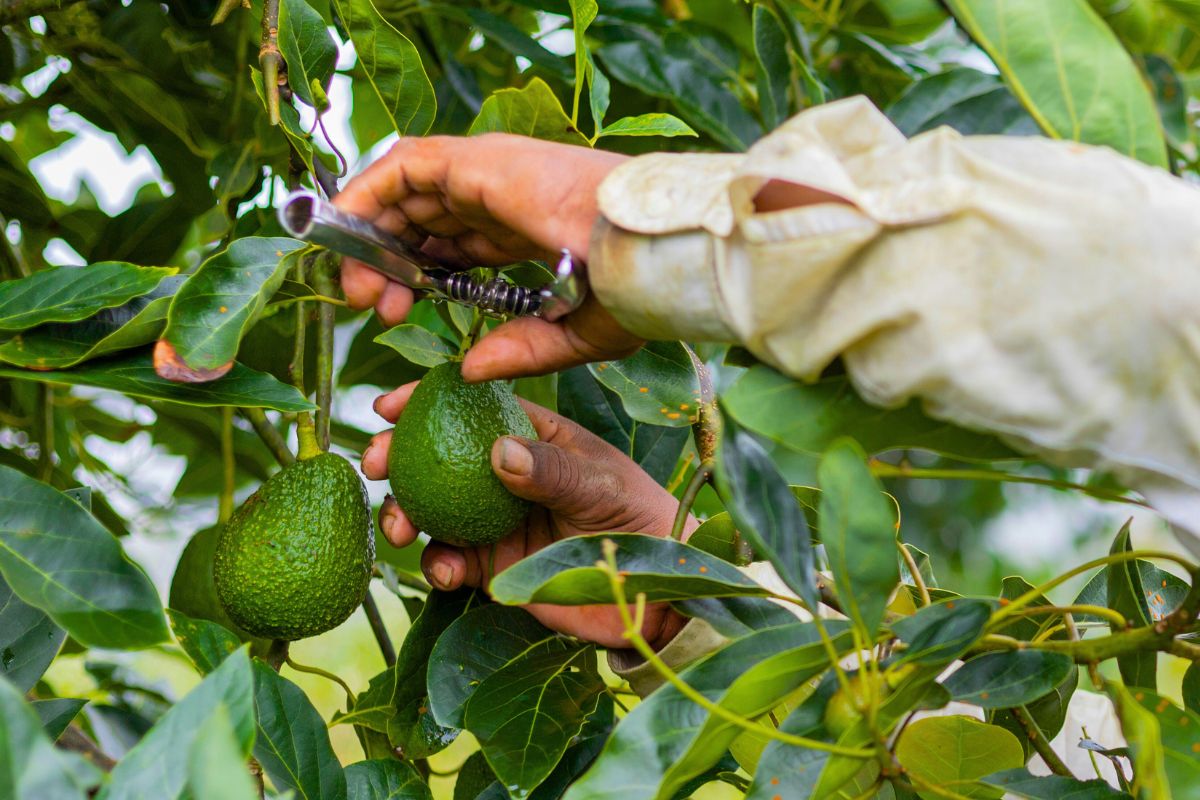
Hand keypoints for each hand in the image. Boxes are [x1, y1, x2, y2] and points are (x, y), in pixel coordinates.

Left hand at [335, 134, 643, 381]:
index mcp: (525, 230)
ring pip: (404, 193)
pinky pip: (401, 167)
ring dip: (370, 236)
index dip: (417, 275)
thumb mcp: (572, 334)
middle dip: (386, 262)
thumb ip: (521, 349)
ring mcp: (486, 174)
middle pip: (421, 220)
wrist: (648, 252)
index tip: (397, 313)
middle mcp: (500, 197)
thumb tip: (468, 370)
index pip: (454, 243)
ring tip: (359, 286)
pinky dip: (366, 194)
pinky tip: (350, 233)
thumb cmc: (632, 291)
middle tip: (371, 307)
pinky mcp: (474, 160)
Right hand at [360, 381, 695, 649]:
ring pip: (433, 509)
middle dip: (397, 457)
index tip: (386, 404)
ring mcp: (496, 519)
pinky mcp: (494, 566)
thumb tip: (498, 451)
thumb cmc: (641, 519)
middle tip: (375, 465)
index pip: (471, 406)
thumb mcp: (601, 487)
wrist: (658, 591)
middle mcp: (506, 474)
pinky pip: (451, 561)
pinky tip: (443, 570)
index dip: (424, 401)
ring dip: (405, 513)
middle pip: (437, 456)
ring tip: (399, 526)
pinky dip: (437, 564)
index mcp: (532, 435)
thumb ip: (552, 471)